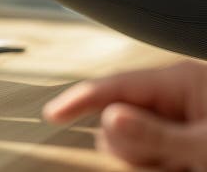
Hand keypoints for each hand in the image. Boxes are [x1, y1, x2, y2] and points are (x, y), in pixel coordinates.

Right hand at [43, 60, 206, 169]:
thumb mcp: (206, 143)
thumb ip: (158, 133)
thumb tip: (109, 118)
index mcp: (179, 82)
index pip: (115, 85)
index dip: (79, 99)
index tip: (51, 115)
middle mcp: (171, 98)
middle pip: (115, 120)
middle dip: (129, 148)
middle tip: (170, 165)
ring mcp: (172, 121)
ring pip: (126, 143)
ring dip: (146, 164)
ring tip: (184, 169)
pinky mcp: (174, 143)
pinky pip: (143, 157)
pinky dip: (156, 168)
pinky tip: (183, 170)